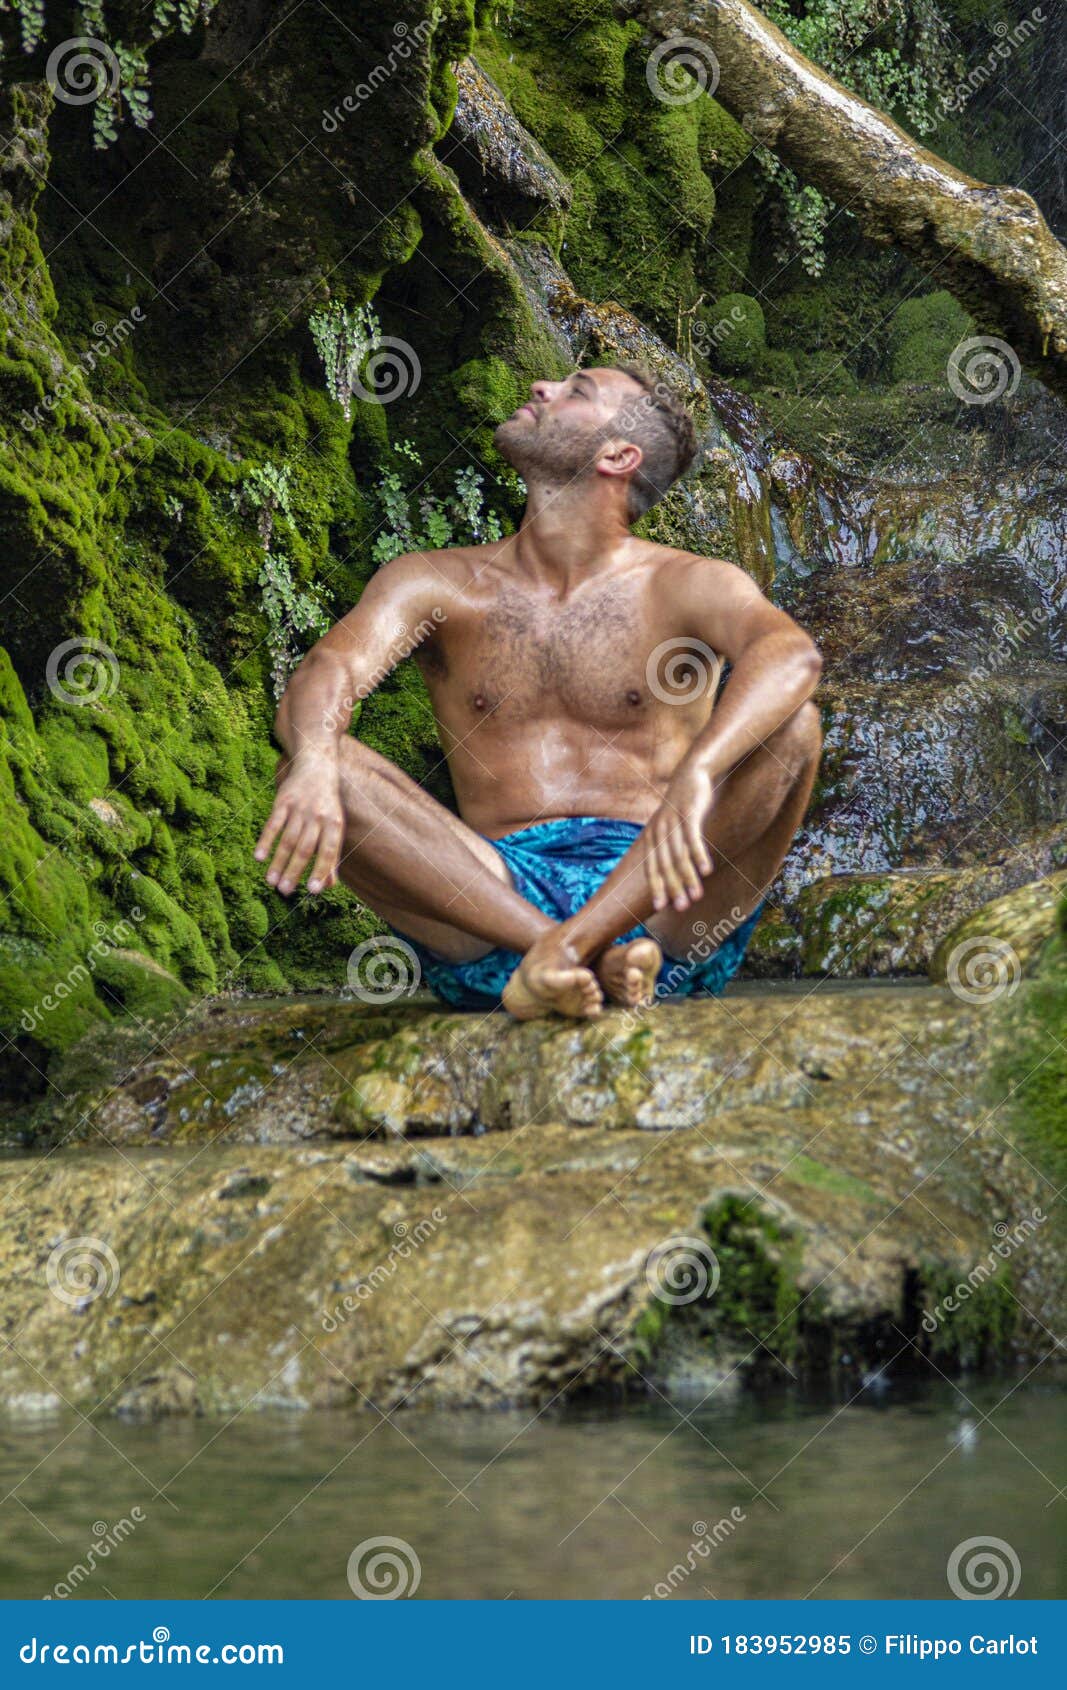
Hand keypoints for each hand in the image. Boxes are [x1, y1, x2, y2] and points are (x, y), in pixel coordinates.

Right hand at [254, 750, 343, 895]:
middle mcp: (318, 817)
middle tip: (285, 892)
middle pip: (305, 848)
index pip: (328, 851)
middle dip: (294, 871)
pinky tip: (259, 857)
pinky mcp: (283, 801)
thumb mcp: (334, 827)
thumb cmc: (327, 806)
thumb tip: (328, 885)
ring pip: (288, 839)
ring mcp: (300, 808)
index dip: (321, 870)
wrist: (317, 767)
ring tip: (271, 882)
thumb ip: (331, 855)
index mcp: (335, 825)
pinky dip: (266, 841)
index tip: (313, 890)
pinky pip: (273, 824)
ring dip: (279, 862)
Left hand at [646, 762, 714, 912]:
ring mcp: (672, 822)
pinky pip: (693, 838)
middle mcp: (658, 831)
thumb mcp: (671, 828)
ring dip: (688, 878)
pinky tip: (706, 871)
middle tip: (683, 907)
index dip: (657, 887)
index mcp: (652, 837)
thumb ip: (670, 849)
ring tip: (697, 895)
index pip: (652, 867)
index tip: (663, 907)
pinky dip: (698, 855)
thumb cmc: (683, 808)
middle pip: (665, 866)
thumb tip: (673, 875)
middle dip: (674, 888)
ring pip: (679, 856)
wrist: (691, 775)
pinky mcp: (688, 814)